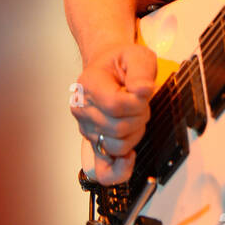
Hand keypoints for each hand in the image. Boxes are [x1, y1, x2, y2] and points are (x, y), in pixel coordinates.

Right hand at [70, 43, 156, 186]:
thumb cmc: (121, 63)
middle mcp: (83, 109)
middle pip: (118, 127)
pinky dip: (119, 170)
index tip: (142, 91)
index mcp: (88, 85)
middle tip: (140, 102)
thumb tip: (142, 91)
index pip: (115, 105)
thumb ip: (141, 70)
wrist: (109, 68)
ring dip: (135, 132)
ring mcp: (87, 129)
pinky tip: (129, 158)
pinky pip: (103, 169)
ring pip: (117, 145)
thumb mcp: (137, 55)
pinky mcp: (95, 144)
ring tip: (134, 114)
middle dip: (139, 115)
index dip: (137, 102)